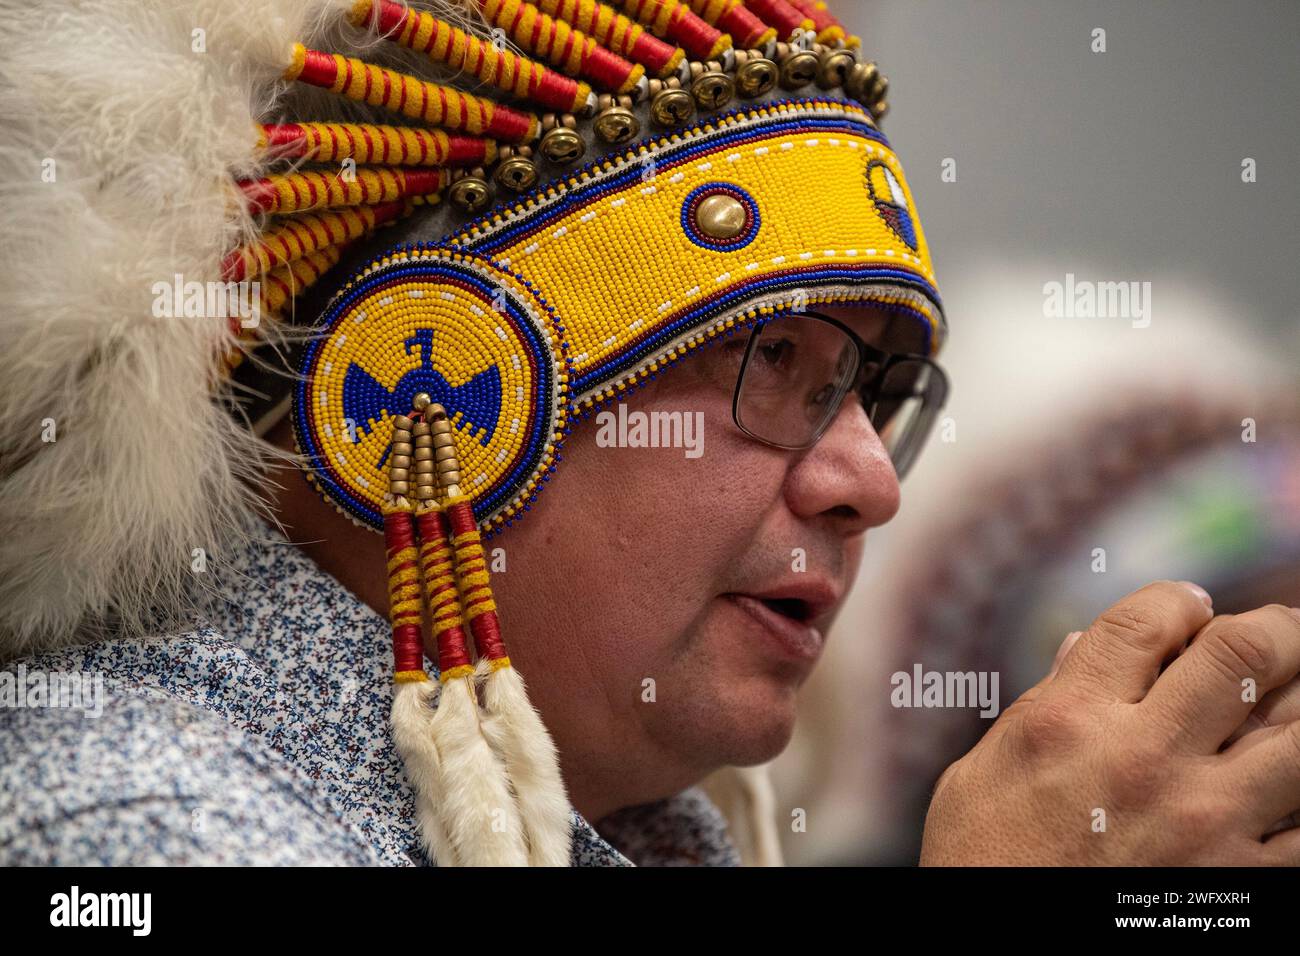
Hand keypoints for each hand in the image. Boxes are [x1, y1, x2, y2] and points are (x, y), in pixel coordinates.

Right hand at [919, 581, 1299, 863]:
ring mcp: (1202, 821)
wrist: (1003, 954)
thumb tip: (1084, 647)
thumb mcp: (985, 768)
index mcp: (1071, 720)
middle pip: (1245, 655)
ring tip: (1290, 703)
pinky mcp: (1239, 880)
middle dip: (1273, 630)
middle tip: (1273, 635)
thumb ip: (1043, 702)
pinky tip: (1283, 783)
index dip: (1179, 600)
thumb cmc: (984, 861)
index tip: (1187, 609)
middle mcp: (1144, 759)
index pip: (1149, 620)